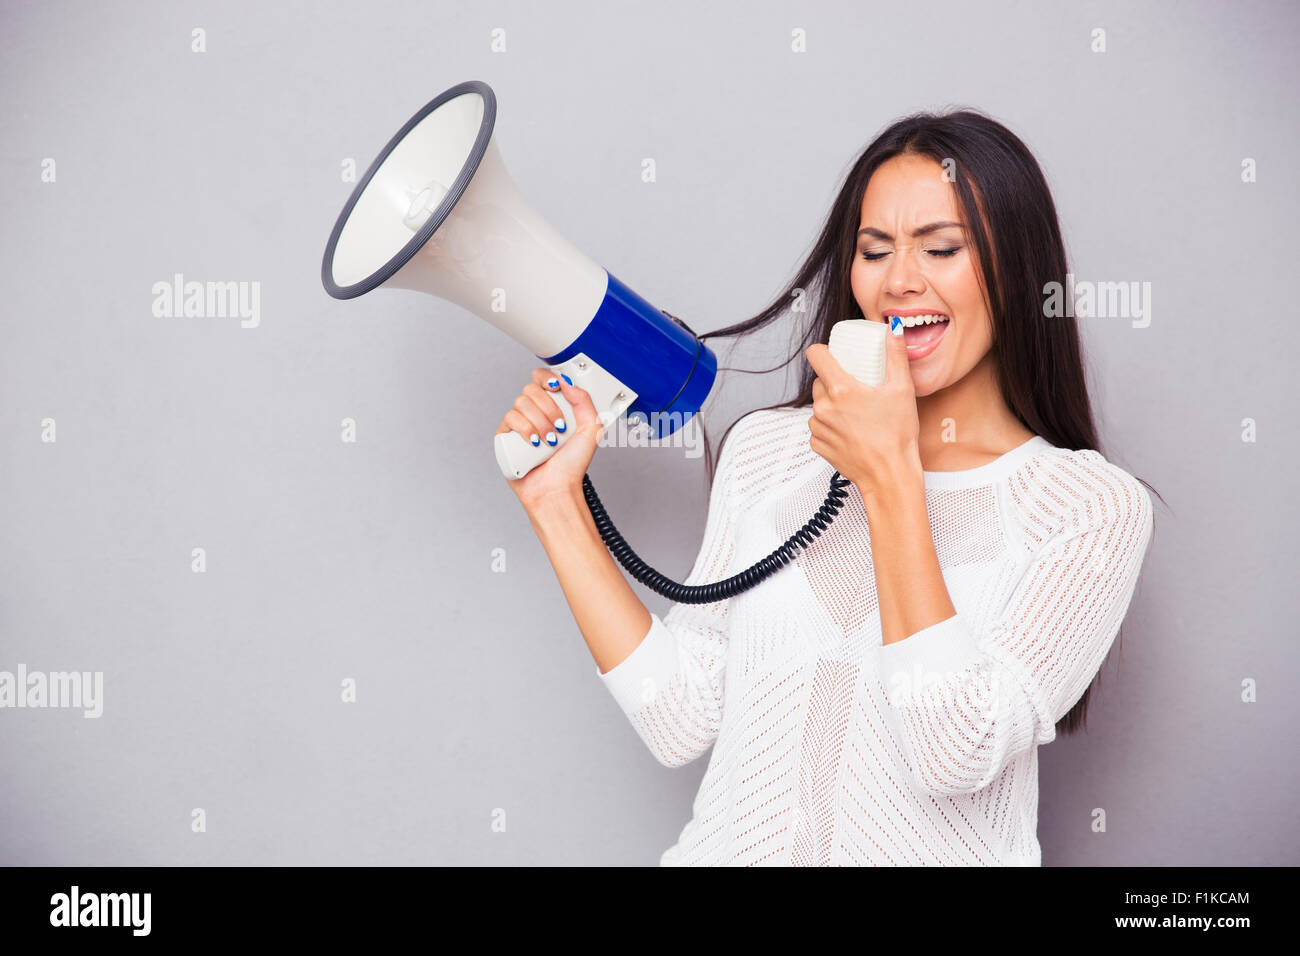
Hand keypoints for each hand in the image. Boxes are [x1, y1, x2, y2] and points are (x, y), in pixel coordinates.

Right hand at [496, 369, 604, 510]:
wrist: (557, 488)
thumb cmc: (572, 465)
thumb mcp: (592, 429)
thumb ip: (585, 400)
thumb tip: (567, 382)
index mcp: (554, 407)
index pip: (542, 379)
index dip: (547, 378)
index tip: (557, 387)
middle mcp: (536, 414)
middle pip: (531, 389)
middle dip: (549, 408)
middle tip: (560, 427)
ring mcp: (520, 424)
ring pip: (521, 403)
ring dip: (540, 422)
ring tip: (549, 441)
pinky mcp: (506, 437)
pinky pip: (510, 418)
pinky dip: (525, 429)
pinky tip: (534, 443)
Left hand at [804, 323, 920, 493]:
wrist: (890, 475)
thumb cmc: (898, 436)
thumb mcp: (902, 389)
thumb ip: (896, 355)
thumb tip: (892, 329)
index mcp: (841, 389)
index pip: (816, 355)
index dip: (823, 351)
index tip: (833, 354)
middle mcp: (824, 408)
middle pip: (819, 381)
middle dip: (833, 380)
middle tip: (854, 386)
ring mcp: (818, 428)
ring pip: (818, 405)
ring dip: (831, 404)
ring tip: (854, 410)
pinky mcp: (818, 445)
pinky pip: (819, 427)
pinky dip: (830, 426)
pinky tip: (849, 429)